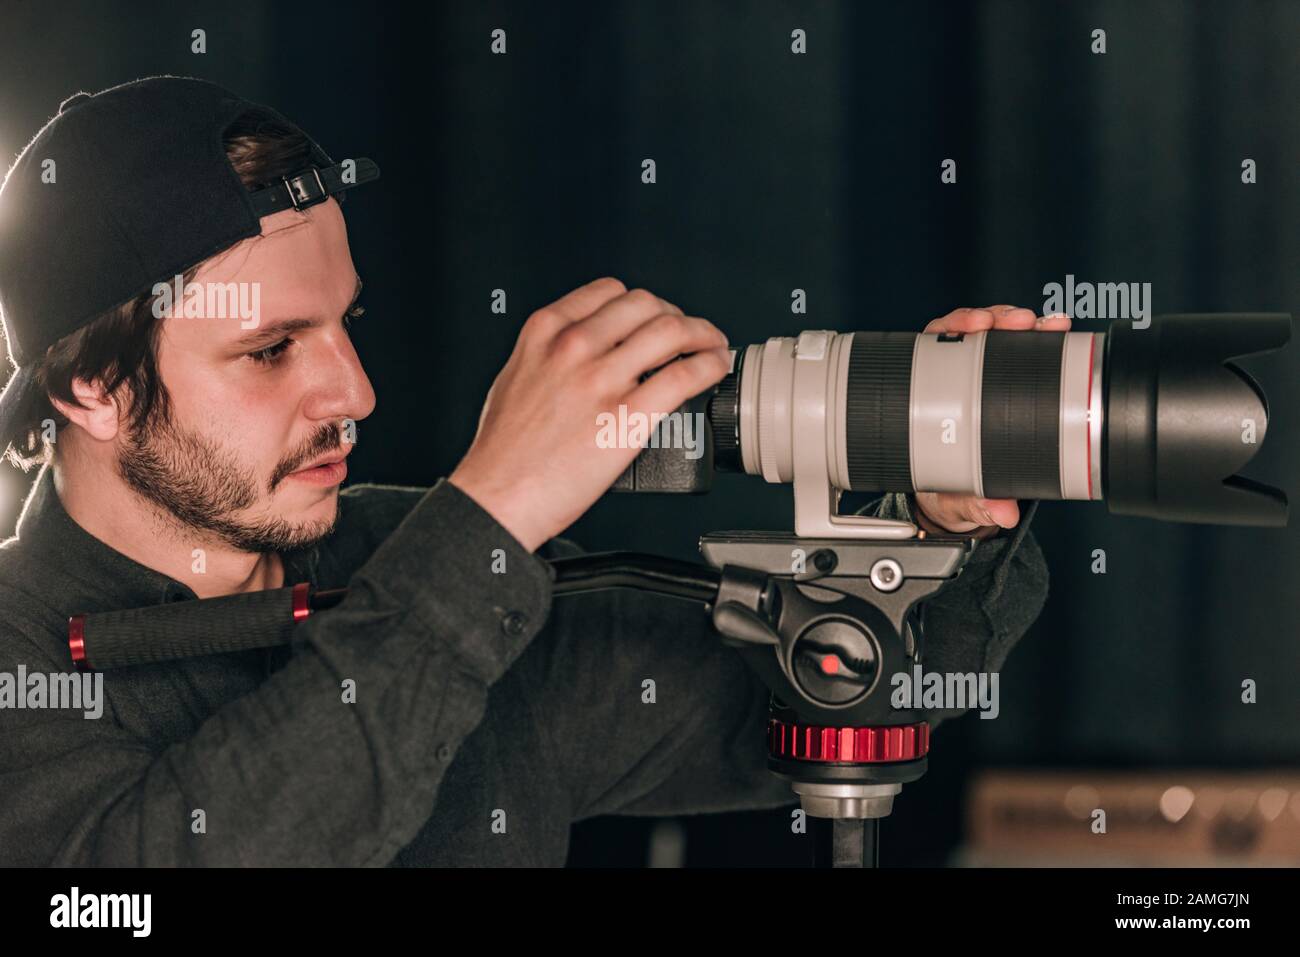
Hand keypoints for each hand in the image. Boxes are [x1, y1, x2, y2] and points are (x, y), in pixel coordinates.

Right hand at [449, 277, 730, 551]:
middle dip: (676, 314)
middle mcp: (575, 348)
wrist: (498, 495)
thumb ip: (550, 355)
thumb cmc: (503, 450)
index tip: (654, 316)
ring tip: (713, 345)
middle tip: (688, 332)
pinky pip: (683, 376)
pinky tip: (716, 367)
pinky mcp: (627, 418)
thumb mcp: (516, 376)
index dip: (643, 303)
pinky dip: (709, 365)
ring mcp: (602, 381)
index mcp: (545, 332)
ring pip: (670, 332)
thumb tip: (586, 353)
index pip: (610, 292)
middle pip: (646, 305)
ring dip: (703, 333)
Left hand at [912, 305, 1071, 533]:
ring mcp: (982, 379)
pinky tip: (1058, 332)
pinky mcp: (1009, 384)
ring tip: (1048, 326)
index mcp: (928, 395)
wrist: (959, 501)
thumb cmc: (945, 488)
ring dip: (1026, 325)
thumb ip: (976, 505)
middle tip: (1020, 322)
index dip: (953, 326)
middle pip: (971, 332)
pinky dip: (1043, 339)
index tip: (973, 325)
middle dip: (998, 318)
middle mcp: (952, 380)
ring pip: (1002, 338)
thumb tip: (1001, 511)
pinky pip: (1024, 352)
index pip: (934, 345)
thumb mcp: (956, 498)